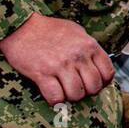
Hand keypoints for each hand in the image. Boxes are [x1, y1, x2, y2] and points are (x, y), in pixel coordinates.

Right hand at [0, 13, 115, 104]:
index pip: (107, 72)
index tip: (95, 84)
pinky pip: (56, 97)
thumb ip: (89, 48)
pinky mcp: (42, 73)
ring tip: (64, 91)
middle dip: (87, 92)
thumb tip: (99, 65)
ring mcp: (60, 65)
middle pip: (94, 87)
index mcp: (89, 45)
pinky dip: (55, 100)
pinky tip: (52, 93)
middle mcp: (77, 55)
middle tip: (78, 89)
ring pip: (76, 94)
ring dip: (71, 97)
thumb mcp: (77, 32)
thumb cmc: (49, 29)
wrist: (21, 27)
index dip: (103, 83)